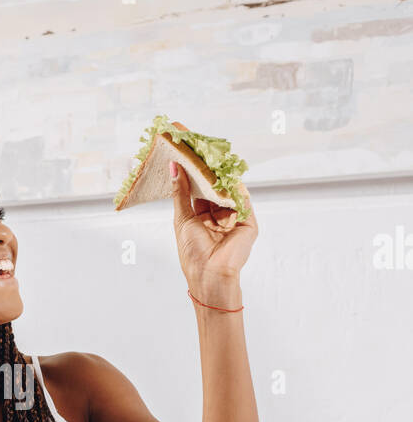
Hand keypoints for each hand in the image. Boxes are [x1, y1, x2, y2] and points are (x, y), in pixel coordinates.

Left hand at [169, 136, 256, 298]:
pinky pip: (242, 200)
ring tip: (213, 155)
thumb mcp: (182, 218)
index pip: (198, 190)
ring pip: (228, 191)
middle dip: (208, 170)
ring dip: (221, 175)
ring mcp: (234, 219)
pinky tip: (227, 173)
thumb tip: (173, 166)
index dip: (193, 173)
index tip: (188, 153)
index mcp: (201, 218)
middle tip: (201, 147)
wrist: (210, 274)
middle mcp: (218, 217)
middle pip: (214, 188)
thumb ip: (180, 192)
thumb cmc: (192, 253)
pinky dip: (236, 186)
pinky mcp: (248, 223)